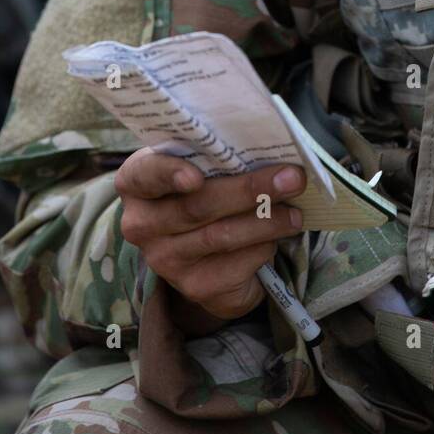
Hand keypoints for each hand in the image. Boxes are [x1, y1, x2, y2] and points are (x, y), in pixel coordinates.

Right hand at [116, 149, 305, 321]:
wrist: (206, 252)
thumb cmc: (207, 191)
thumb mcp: (201, 167)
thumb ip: (217, 156)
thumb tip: (270, 147)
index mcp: (137, 183)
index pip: (145, 174)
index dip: (169, 174)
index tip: (195, 177)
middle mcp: (142, 224)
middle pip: (199, 206)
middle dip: (251, 189)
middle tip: (292, 178)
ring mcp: (165, 259)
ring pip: (222, 236)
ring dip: (267, 221)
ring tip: (296, 211)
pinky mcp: (194, 286)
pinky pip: (236, 263)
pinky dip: (264, 246)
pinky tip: (280, 235)